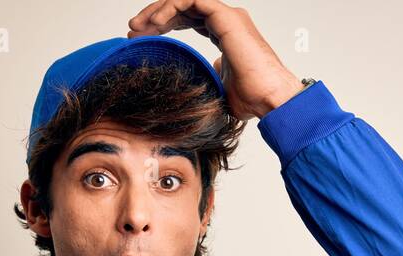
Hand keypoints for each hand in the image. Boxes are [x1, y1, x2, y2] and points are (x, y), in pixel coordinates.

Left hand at [127, 0, 305, 120]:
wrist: (269, 98)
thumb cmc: (251, 98)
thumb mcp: (217, 86)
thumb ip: (206, 76)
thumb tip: (194, 78)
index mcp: (225, 32)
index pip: (189, 18)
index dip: (164, 25)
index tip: (142, 38)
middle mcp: (226, 19)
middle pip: (183, 6)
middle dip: (155, 16)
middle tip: (133, 30)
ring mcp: (226, 16)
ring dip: (157, 10)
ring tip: (137, 27)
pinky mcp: (225, 16)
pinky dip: (169, 8)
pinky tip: (155, 24)